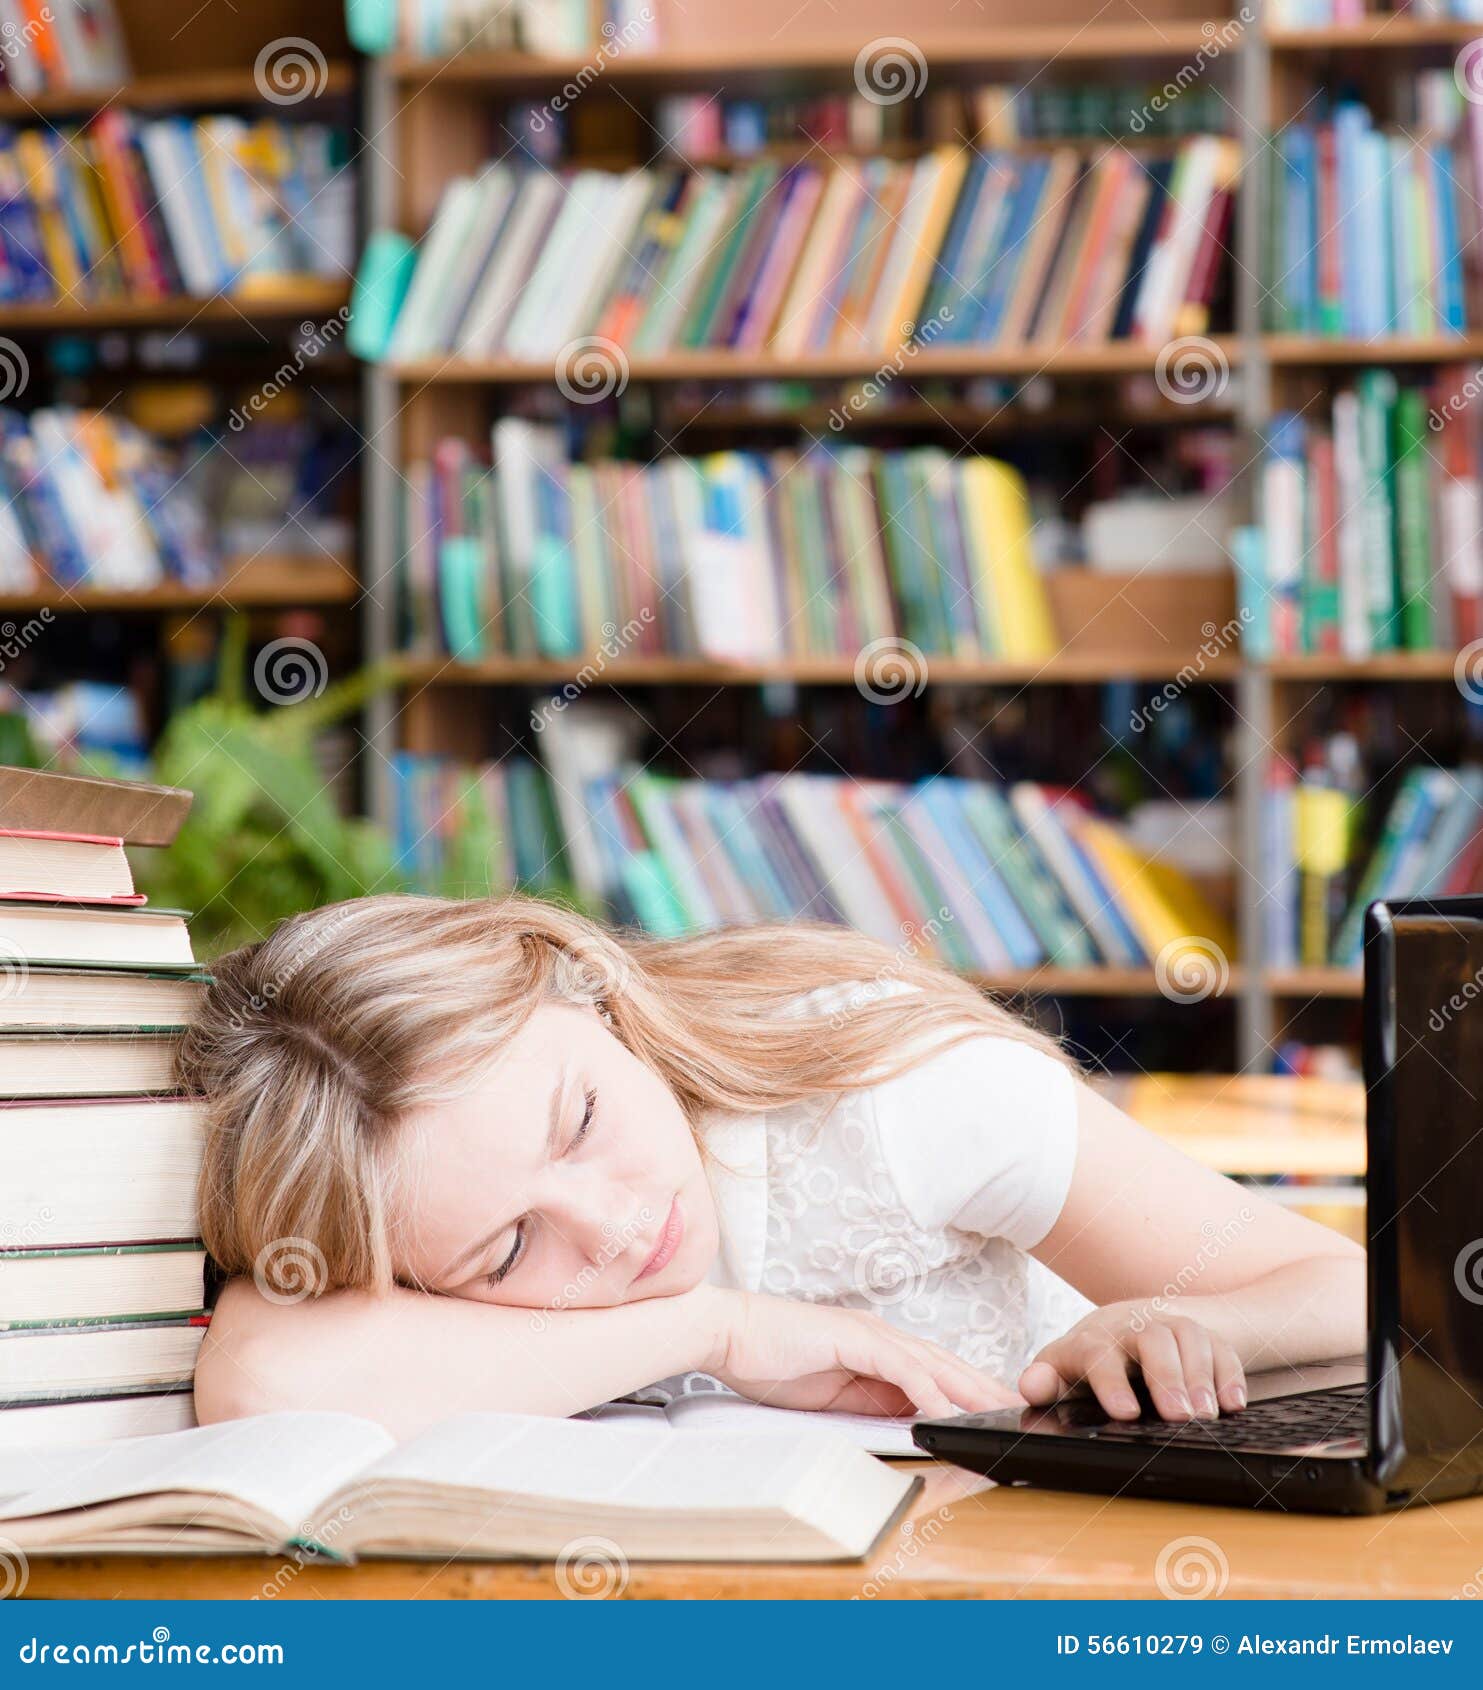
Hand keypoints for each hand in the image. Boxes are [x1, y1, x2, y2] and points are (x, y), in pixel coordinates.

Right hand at [698, 1286, 1023, 1419]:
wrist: (729, 1333)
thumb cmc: (771, 1361)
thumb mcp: (831, 1393)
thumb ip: (869, 1400)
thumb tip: (909, 1419)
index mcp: (875, 1348)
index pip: (934, 1371)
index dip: (970, 1390)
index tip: (999, 1412)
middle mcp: (879, 1336)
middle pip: (944, 1364)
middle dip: (984, 1388)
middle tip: (1020, 1409)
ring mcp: (867, 1334)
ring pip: (930, 1363)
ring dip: (967, 1388)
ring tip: (998, 1411)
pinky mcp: (852, 1338)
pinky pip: (898, 1366)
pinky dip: (924, 1387)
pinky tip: (945, 1407)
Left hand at [1018, 1302, 1247, 1421]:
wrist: (1127, 1322)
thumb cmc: (1090, 1359)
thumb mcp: (1061, 1369)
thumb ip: (1044, 1380)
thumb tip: (1029, 1387)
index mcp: (1093, 1341)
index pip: (1097, 1353)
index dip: (1110, 1381)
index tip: (1125, 1413)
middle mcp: (1133, 1329)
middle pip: (1152, 1340)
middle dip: (1166, 1377)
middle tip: (1180, 1418)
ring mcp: (1170, 1328)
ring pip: (1188, 1337)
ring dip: (1200, 1376)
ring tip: (1206, 1415)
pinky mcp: (1203, 1335)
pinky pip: (1221, 1345)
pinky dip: (1230, 1373)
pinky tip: (1233, 1404)